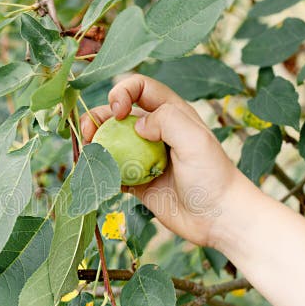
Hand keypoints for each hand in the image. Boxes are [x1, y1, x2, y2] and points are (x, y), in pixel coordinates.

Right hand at [80, 74, 251, 247]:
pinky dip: (100, 170)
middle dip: (98, 117)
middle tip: (88, 134)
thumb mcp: (195, 140)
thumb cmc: (212, 176)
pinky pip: (111, 171)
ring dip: (94, 144)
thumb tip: (136, 124)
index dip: (123, 92)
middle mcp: (155, 132)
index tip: (119, 112)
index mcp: (171, 113)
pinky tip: (96, 175)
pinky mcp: (138, 182)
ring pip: (110, 142)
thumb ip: (166, 120)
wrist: (218, 218)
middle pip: (117, 114)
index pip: (140, 87)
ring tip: (87, 154)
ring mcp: (144, 157)